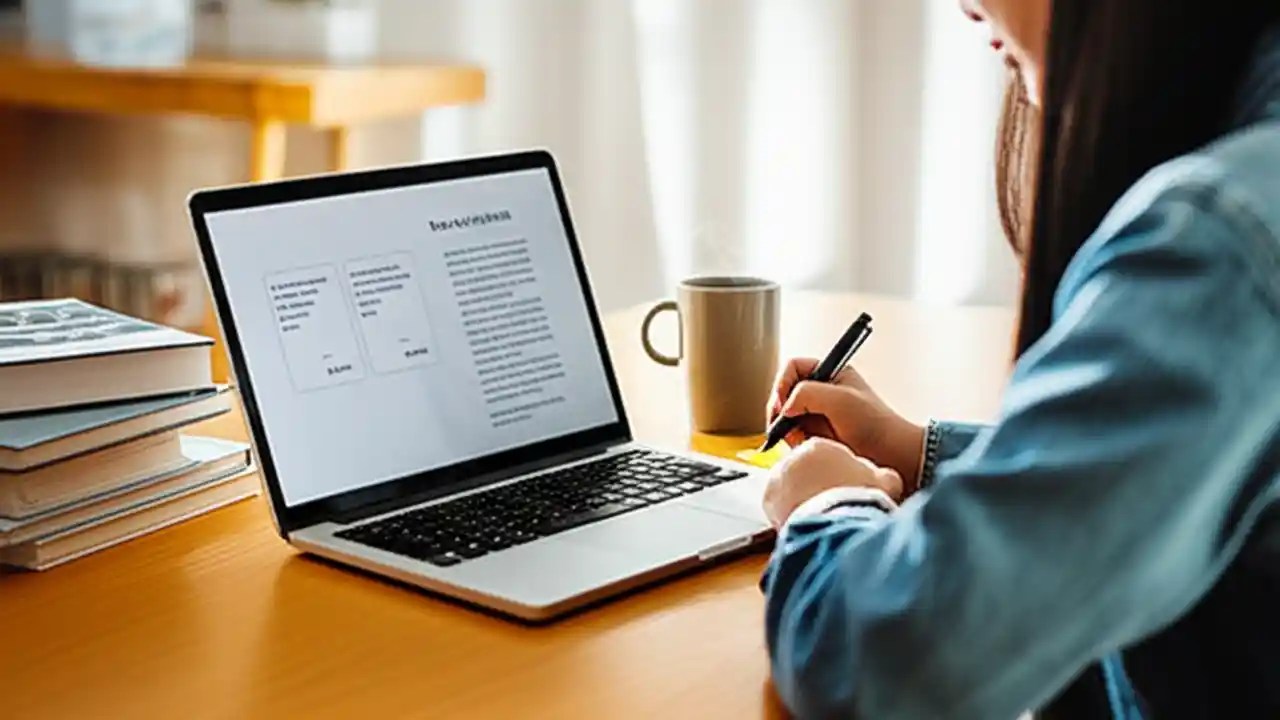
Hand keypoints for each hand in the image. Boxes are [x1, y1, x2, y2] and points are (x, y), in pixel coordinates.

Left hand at [762, 438, 903, 527]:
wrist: (835, 521)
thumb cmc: (859, 497)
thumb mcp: (884, 481)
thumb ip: (883, 476)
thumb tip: (888, 479)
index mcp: (817, 446)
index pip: (825, 456)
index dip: (838, 474)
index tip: (845, 488)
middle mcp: (791, 458)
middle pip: (804, 471)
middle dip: (816, 485)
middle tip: (832, 504)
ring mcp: (775, 480)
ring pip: (789, 488)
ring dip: (801, 499)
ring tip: (819, 517)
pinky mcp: (768, 502)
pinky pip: (779, 507)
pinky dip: (789, 514)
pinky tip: (806, 524)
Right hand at [768, 357, 925, 487]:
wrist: (891, 455)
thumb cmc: (875, 423)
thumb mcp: (840, 399)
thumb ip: (807, 393)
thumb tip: (784, 407)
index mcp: (830, 372)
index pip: (792, 367)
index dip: (783, 382)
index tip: (782, 400)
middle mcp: (820, 390)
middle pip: (783, 390)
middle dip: (779, 406)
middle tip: (780, 422)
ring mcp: (816, 412)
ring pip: (784, 413)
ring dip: (785, 425)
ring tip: (797, 436)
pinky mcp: (814, 433)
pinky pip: (791, 433)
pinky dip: (791, 438)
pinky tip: (804, 444)